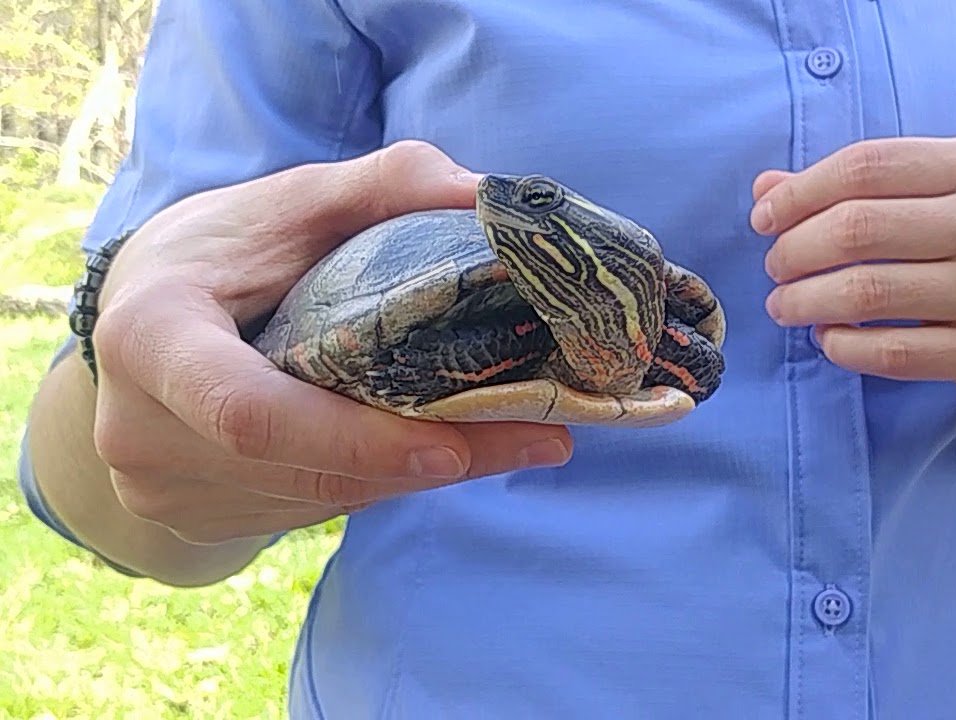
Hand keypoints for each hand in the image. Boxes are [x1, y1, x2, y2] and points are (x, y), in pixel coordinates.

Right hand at [89, 140, 572, 544]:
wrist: (137, 326)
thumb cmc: (219, 251)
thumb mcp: (288, 202)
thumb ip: (384, 186)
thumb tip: (487, 197)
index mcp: (154, 339)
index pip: (252, 413)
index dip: (355, 439)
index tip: (454, 447)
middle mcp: (147, 430)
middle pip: (311, 466)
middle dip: (434, 456)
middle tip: (544, 435)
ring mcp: (169, 486)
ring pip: (326, 494)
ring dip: (425, 471)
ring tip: (526, 435)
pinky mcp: (199, 516)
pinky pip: (316, 502)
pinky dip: (388, 475)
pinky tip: (449, 445)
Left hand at [751, 135, 955, 408]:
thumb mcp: (955, 191)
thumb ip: (865, 185)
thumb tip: (765, 188)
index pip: (867, 166)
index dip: (801, 192)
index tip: (765, 218)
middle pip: (858, 229)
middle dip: (794, 250)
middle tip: (775, 267)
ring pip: (868, 294)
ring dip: (805, 301)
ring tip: (784, 305)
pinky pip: (891, 354)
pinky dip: (841, 347)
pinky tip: (826, 339)